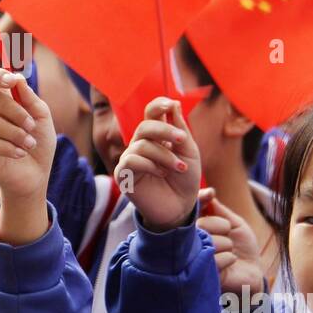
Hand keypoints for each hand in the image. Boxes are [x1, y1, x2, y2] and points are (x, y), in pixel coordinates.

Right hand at [0, 68, 55, 243]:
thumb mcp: (41, 118)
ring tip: (28, 144)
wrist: (35, 175)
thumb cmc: (37, 144)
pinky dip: (7, 147)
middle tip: (31, 126)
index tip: (12, 81)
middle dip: (15, 111)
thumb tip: (17, 78)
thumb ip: (30, 98)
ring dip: (14, 132)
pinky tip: (19, 153)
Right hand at [116, 97, 201, 231]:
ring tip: (179, 168)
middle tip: (183, 141)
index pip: (150, 113)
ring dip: (165, 155)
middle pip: (145, 125)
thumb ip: (180, 129)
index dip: (158, 105)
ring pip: (142, 145)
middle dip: (165, 130)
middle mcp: (141, 144)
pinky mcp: (123, 174)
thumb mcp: (189, 152)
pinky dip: (150, 165)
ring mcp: (131, 158)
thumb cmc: (185, 180)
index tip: (171, 104)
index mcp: (157, 136)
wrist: (180, 208)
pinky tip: (161, 174)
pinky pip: (131, 160)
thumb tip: (174, 103)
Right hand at [197, 188, 266, 294]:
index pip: (192, 211)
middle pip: (201, 225)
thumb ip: (220, 210)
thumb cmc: (242, 247)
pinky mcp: (202, 273)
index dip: (198, 200)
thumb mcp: (235, 224)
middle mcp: (192, 241)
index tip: (209, 193)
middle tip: (228, 233)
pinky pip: (215, 259)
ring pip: (210, 242)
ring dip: (227, 245)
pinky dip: (228, 259)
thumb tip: (209, 192)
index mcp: (198, 227)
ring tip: (230, 252)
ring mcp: (195, 258)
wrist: (253, 272)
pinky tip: (229, 265)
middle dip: (221, 226)